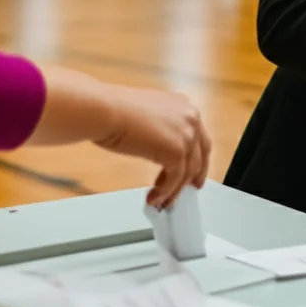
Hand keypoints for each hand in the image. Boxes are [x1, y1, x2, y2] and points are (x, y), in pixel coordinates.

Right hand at [96, 87, 210, 208]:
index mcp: (183, 106)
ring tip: (163, 200)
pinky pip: (175, 178)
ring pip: (188, 170)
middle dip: (196, 174)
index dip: (197, 156)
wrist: (104, 111)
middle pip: (200, 154)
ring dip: (175, 189)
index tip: (193, 169)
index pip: (198, 135)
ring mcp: (186, 134)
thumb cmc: (114, 110)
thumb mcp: (147, 116)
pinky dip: (166, 191)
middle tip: (190, 188)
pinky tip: (155, 197)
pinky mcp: (176, 152)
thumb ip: (161, 129)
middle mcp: (190, 117)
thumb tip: (161, 147)